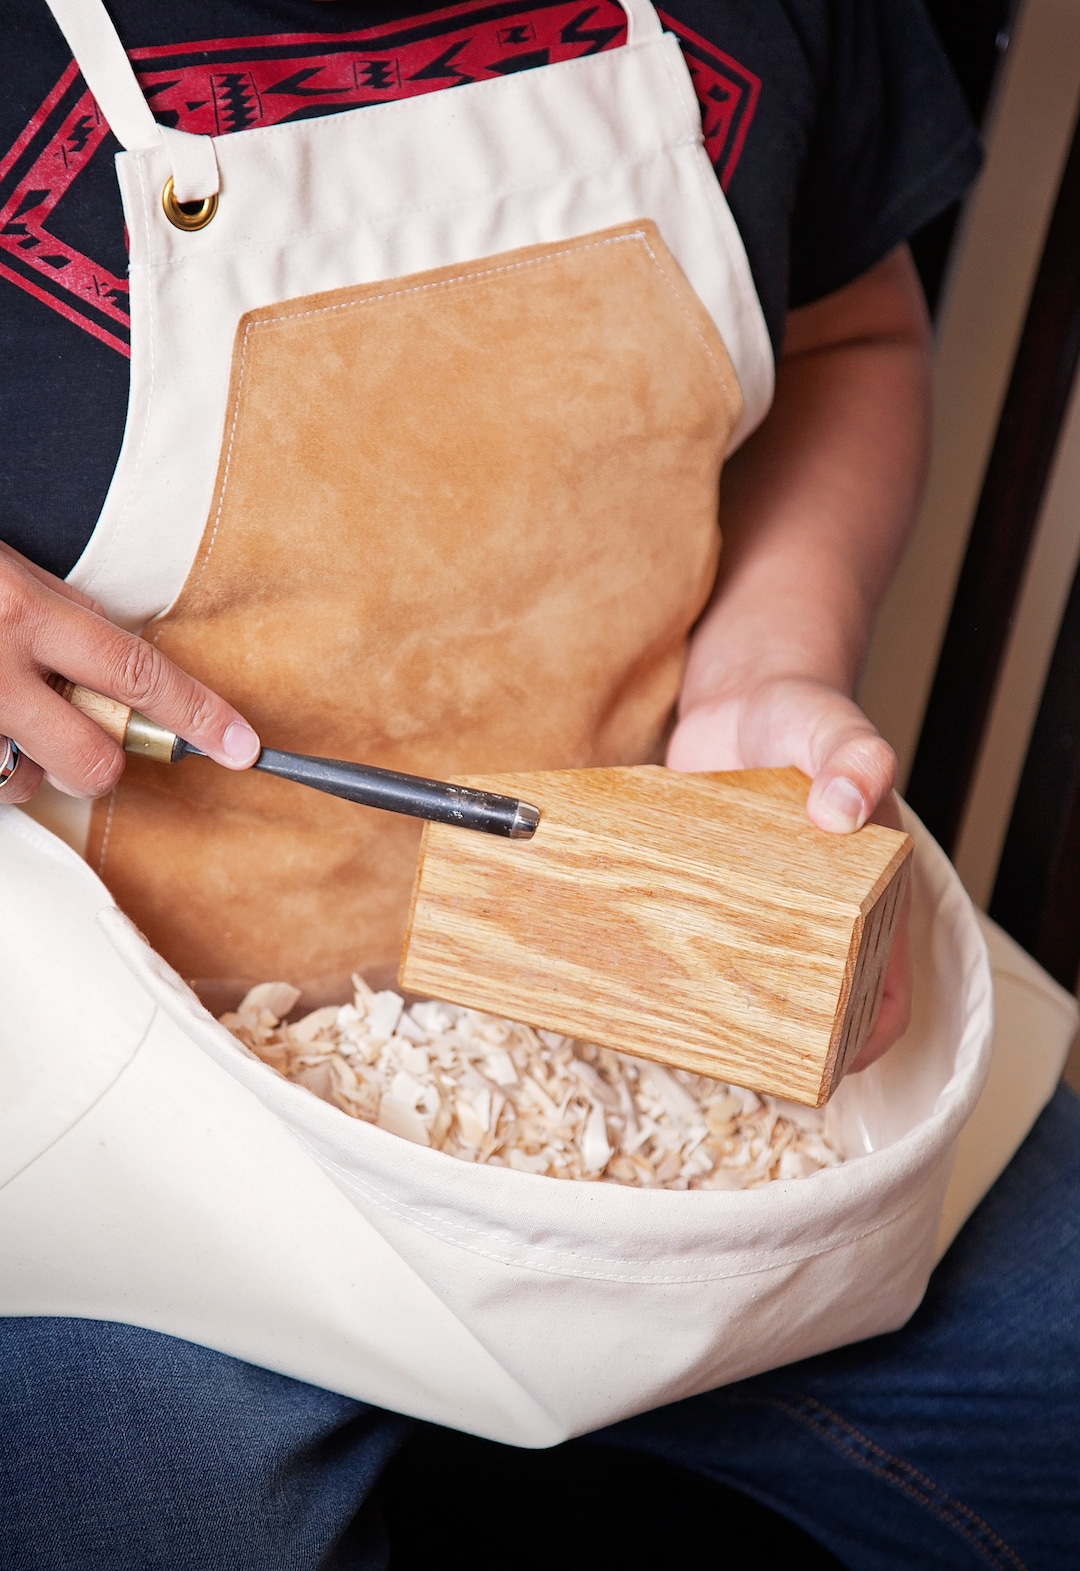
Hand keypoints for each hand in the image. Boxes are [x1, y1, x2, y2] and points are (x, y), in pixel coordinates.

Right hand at [0, 542, 259, 805]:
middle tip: (86, 737)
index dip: (197, 713)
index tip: (241, 744)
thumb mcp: (7, 572)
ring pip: (32, 780)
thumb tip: (122, 660)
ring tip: (6, 717)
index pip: (137, 672)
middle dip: (104, 761)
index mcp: (26, 612)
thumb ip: (67, 615)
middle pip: (95, 756)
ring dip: (33, 763)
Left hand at [667, 675, 910, 1071]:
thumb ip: (852, 758)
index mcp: (866, 895)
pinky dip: (670, 960)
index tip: (830, 1067)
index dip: (866, 1039)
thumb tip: (844, 810)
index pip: (882, 992)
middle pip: (809, 1003)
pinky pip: (691, 938)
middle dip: (780, 1038)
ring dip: (717, 1009)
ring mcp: (755, 908)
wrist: (739, 690)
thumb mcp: (834, 729)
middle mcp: (813, 913)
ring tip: (674, 1022)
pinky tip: (633, 973)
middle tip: (734, 1051)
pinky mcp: (702, 892)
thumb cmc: (802, 713)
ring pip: (742, 981)